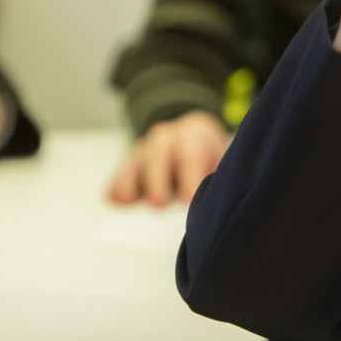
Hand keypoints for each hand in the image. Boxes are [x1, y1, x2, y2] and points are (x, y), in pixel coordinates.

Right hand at [106, 110, 230, 206]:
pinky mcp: (128, 168)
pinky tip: (116, 202)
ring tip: (126, 202)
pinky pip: (119, 177)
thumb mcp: (225, 164)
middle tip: (159, 204)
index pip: (191, 154)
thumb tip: (220, 200)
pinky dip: (117, 188)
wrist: (194, 145)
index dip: (190, 177)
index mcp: (194, 136)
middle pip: (158, 157)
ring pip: (135, 165)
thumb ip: (222, 178)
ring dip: (131, 183)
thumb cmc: (212, 162)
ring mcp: (144, 153)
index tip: (189, 201)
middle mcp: (165, 140)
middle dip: (157, 181)